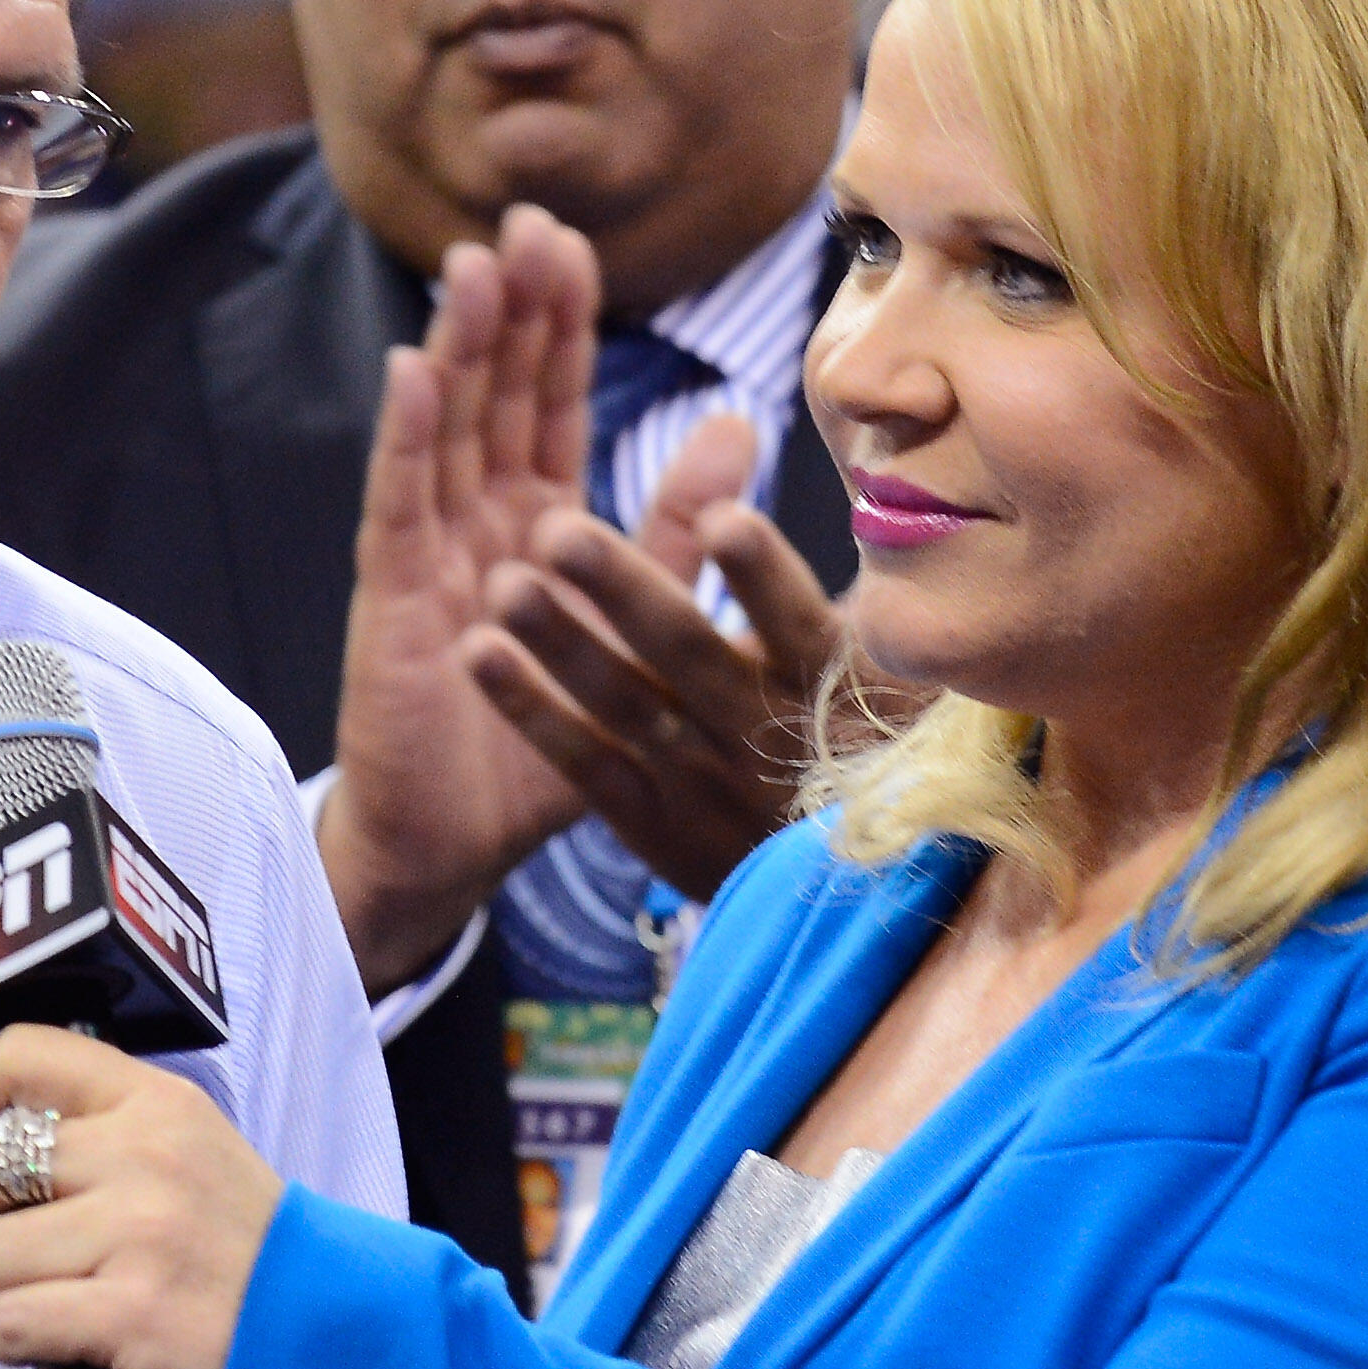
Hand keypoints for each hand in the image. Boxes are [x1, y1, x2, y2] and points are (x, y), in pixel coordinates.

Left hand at [0, 1027, 286, 1368]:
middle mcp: (144, 1155)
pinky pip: (6, 1325)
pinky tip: (56, 1341)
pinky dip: (13, 1343)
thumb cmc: (245, 1248)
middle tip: (18, 1240)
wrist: (326, 1334)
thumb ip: (88, 1136)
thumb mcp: (189, 1152)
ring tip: (54, 1297)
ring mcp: (136, 1235)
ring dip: (2, 1289)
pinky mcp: (128, 1315)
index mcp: (158, 1103)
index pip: (25, 1053)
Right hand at [319, 203, 603, 991]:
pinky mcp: (394, 601)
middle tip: (525, 220)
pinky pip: (400, 504)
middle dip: (508, 309)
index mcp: (536, 524)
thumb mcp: (633, 622)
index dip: (558, 323)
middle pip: (493, 395)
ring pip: (444, 430)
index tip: (570, 241)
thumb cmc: (534, 744)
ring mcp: (427, 556)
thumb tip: (739, 425)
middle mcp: (476, 524)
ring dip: (457, 349)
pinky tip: (415, 370)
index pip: (548, 402)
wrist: (455, 846)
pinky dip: (406, 437)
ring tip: (472, 268)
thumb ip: (674, 526)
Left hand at [460, 413, 851, 901]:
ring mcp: (701, 780)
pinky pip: (585, 763)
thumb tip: (835, 481)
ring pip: (624, 703)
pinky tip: (480, 654)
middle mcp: (762, 731)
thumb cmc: (869, 743)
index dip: (762, 577)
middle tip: (558, 532)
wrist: (850, 887)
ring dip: (560, 641)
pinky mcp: (652, 821)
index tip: (724, 521)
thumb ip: (853, 584)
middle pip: (686, 652)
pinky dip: (531, 711)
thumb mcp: (887, 668)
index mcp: (828, 681)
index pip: (798, 624)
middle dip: (622, 590)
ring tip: (504, 583)